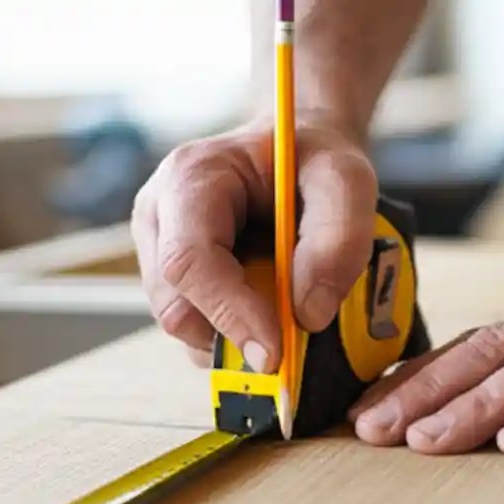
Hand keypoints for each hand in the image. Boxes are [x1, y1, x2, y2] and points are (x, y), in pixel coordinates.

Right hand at [130, 114, 377, 370]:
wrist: (296, 150)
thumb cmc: (316, 158)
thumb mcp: (347, 180)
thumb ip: (339, 240)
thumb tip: (308, 316)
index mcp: (191, 178)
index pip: (189, 261)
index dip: (229, 313)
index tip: (276, 352)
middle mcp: (159, 215)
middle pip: (176, 305)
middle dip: (235, 333)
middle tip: (292, 341)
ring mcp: (157, 249)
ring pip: (184, 325)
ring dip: (238, 334)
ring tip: (282, 303)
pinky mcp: (170, 279)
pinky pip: (196, 327)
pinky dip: (236, 330)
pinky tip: (266, 302)